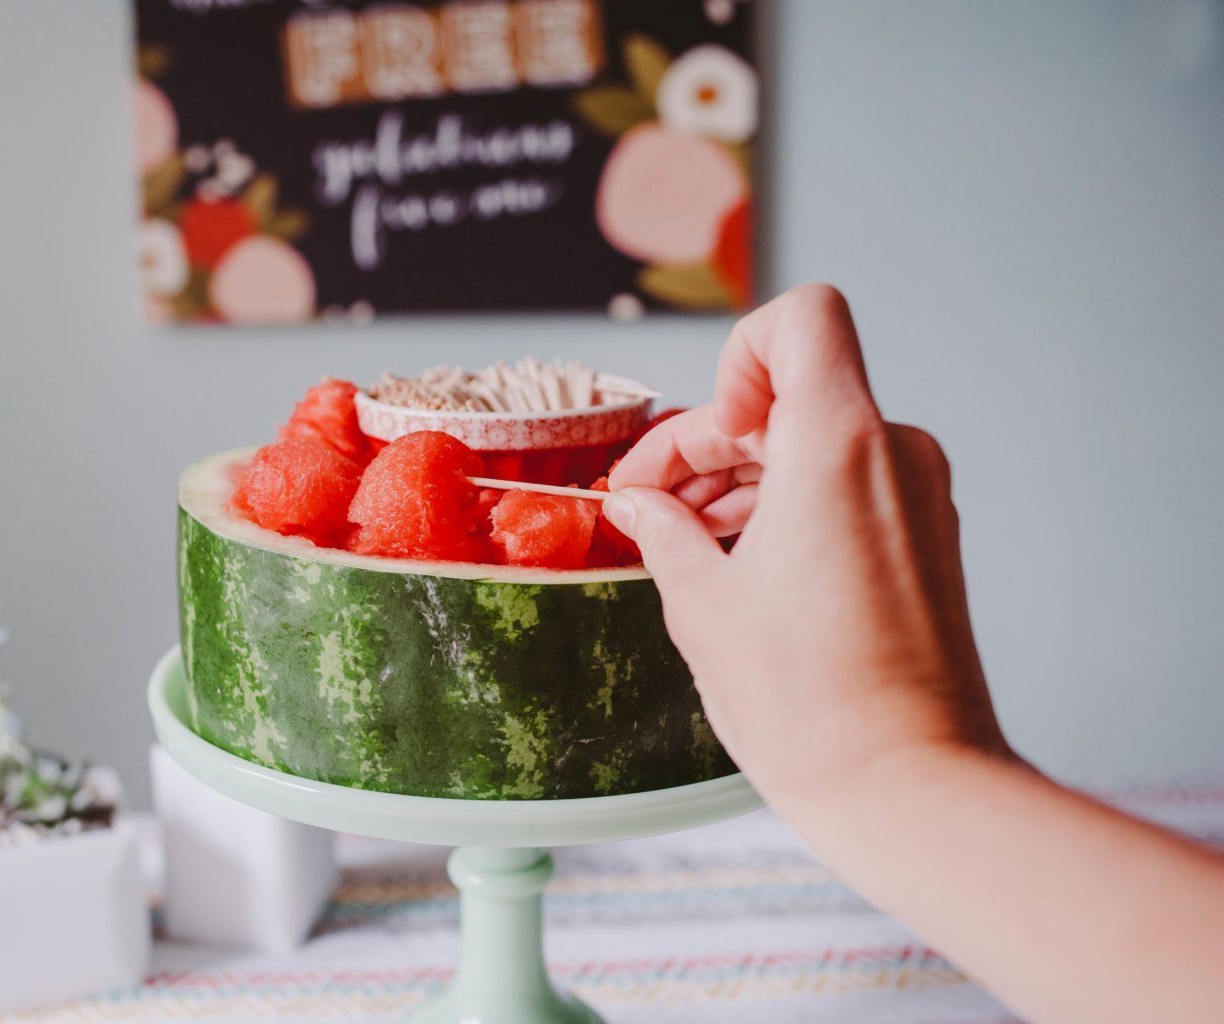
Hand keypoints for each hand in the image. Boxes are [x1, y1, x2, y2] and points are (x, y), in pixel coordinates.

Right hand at [606, 284, 1012, 813]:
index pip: (802, 320)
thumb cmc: (810, 702)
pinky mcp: (925, 541)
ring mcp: (918, 498)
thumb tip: (636, 505)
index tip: (707, 436)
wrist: (907, 785)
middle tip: (646, 505)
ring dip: (741, 480)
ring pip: (814, 444)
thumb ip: (663, 531)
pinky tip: (734, 564)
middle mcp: (893, 454)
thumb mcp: (704, 604)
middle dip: (707, 442)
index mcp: (838, 445)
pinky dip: (786, 507)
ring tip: (680, 544)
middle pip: (788, 394)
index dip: (737, 358)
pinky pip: (846, 488)